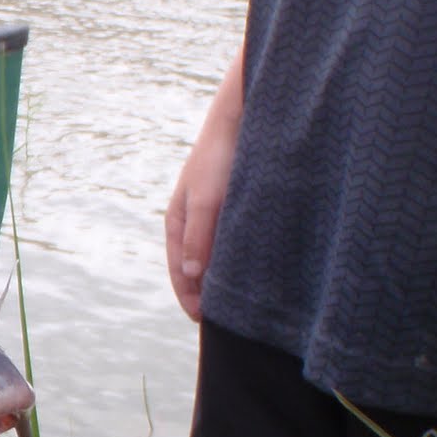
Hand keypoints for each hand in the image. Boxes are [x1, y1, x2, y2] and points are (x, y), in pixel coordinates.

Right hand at [165, 49, 244, 320]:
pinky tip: (259, 270)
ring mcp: (216, 215)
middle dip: (206, 293)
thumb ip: (199, 238)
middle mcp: (195, 221)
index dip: (190, 297)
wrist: (245, 115)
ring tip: (243, 303)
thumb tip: (192, 276)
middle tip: (226, 321)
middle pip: (196, 268)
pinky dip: (240, 261)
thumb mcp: (207, 199)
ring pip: (216, 257)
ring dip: (225, 278)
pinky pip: (235, 243)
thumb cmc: (221, 156)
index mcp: (177, 221)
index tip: (207, 321)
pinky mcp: (238, 206)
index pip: (178, 271)